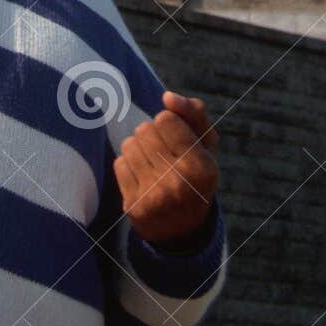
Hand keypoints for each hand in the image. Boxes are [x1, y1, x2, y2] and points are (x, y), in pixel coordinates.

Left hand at [113, 90, 219, 249]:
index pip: (166, 119)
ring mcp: (154, 197)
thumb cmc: (196, 174)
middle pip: (145, 129)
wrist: (184, 228)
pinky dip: (128, 165)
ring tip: (153, 164)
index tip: (178, 139)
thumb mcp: (206, 145)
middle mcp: (178, 183)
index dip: (169, 124)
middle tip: (165, 153)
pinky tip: (142, 178)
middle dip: (153, 135)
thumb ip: (194, 113)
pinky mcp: (133, 206)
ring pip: (129, 144)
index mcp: (201, 167)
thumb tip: (167, 96)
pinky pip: (119, 163)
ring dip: (138, 148)